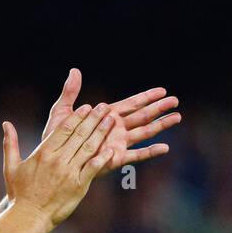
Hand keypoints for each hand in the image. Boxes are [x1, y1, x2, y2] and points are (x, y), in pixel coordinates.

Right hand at [2, 103, 114, 228]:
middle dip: (93, 119)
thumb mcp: (11, 167)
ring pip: (88, 148)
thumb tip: (6, 124)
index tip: (87, 107)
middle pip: (79, 134)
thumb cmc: (19, 194)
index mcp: (43, 153)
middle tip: (104, 107)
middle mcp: (57, 160)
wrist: (28, 218)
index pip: (64, 129)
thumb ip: (10, 144)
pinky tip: (112, 149)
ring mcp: (69, 173)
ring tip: (111, 122)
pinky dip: (103, 158)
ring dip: (101, 133)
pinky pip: (93, 168)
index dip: (77, 116)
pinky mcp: (78, 186)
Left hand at [41, 68, 180, 173]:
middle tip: (176, 101)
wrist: (53, 162)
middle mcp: (116, 129)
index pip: (132, 103)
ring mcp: (118, 143)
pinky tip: (165, 148)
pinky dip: (150, 152)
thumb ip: (70, 92)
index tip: (162, 90)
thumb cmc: (56, 138)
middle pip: (143, 115)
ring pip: (145, 131)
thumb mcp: (63, 112)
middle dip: (159, 108)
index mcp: (107, 116)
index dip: (147, 96)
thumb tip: (74, 70)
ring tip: (177, 117)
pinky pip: (137, 155)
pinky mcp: (116, 158)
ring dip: (161, 124)